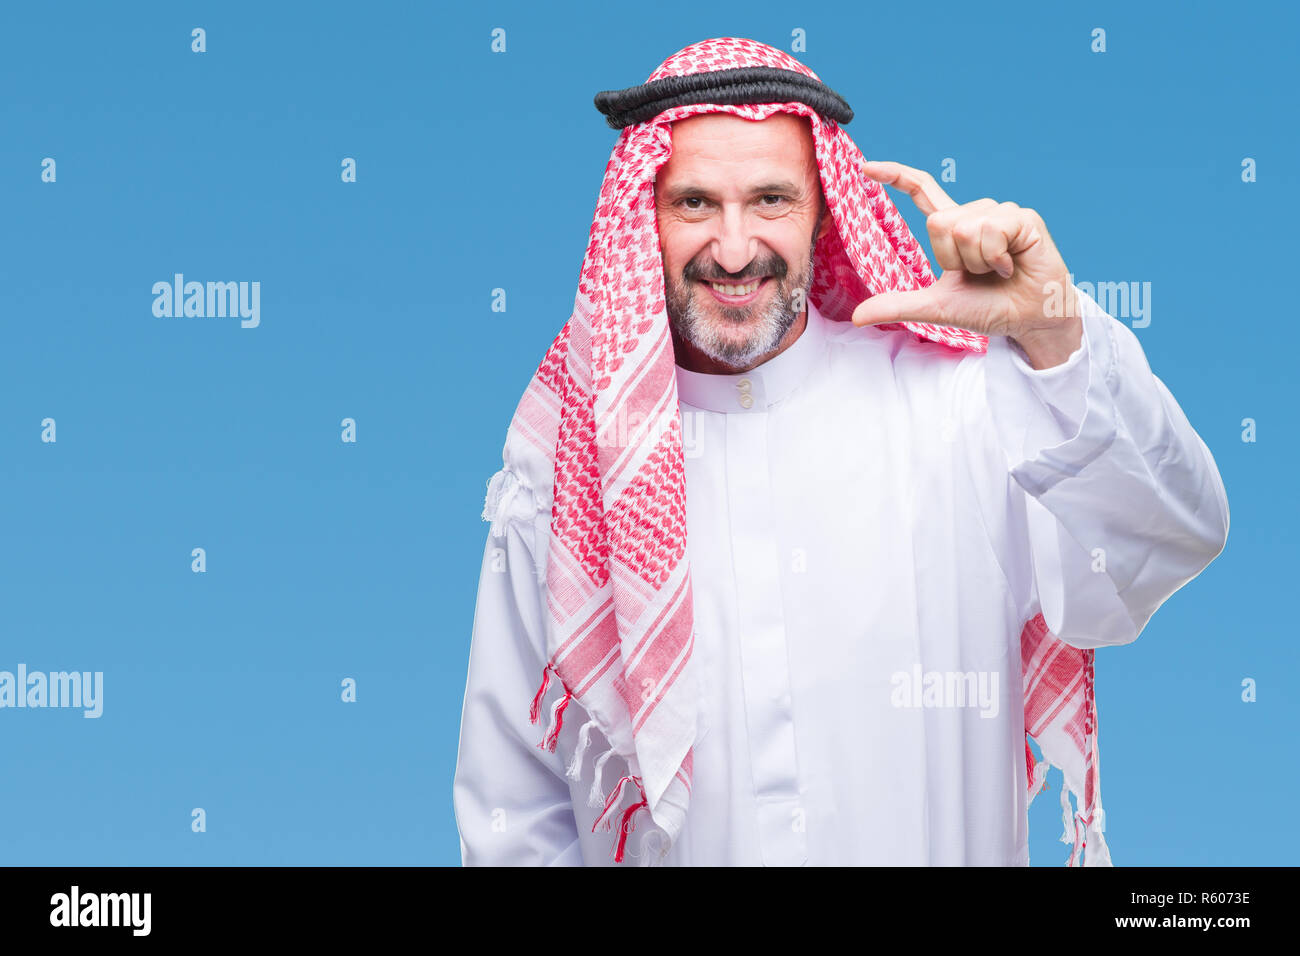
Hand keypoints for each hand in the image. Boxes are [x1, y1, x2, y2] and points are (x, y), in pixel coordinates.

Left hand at [851, 160, 1082, 368]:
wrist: (1027, 320)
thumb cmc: (988, 308)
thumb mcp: (936, 308)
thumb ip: (898, 306)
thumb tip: (856, 317)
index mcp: (954, 227)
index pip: (922, 191)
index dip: (896, 177)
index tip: (866, 167)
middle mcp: (976, 214)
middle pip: (939, 222)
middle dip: (953, 258)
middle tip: (978, 273)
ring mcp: (1001, 213)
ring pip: (964, 228)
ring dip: (977, 261)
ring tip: (997, 270)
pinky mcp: (1024, 218)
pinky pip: (991, 230)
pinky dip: (995, 257)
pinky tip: (1011, 265)